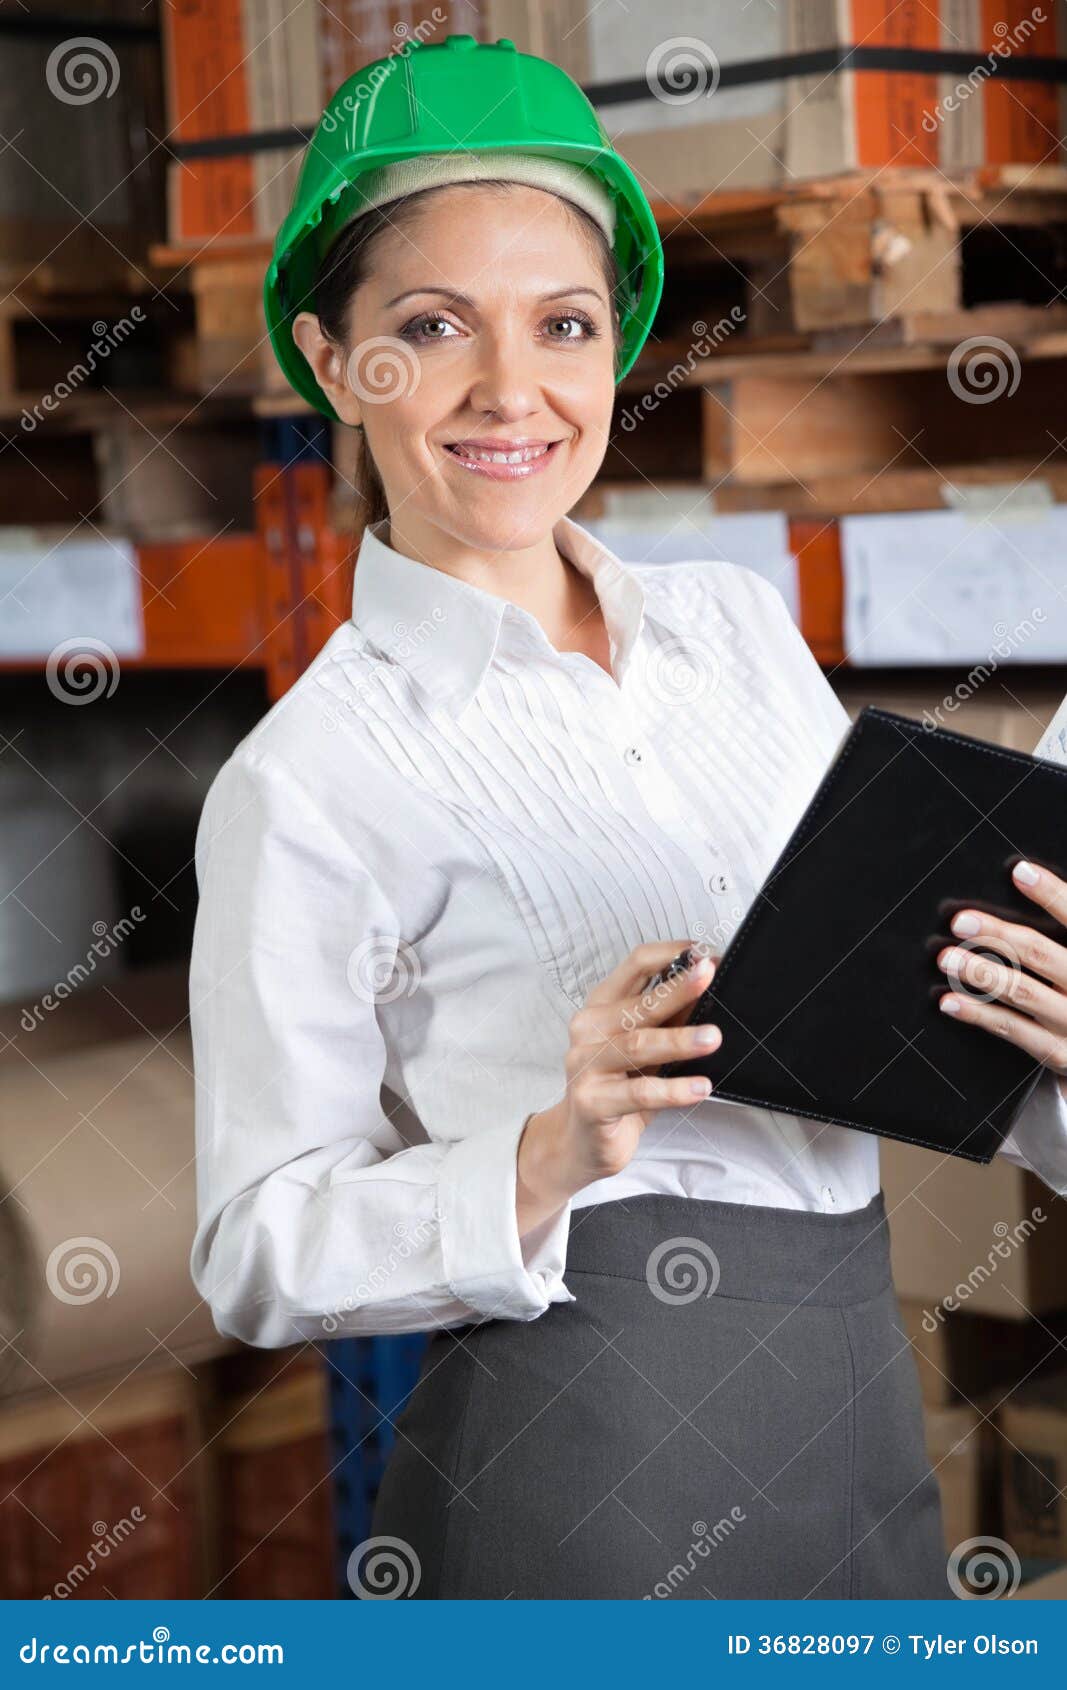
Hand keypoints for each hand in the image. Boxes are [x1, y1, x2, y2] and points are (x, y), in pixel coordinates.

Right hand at [516, 940, 720, 1234]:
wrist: (581, 1142)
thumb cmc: (620, 1087)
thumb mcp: (648, 1049)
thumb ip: (670, 1019)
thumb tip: (710, 988)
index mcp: (603, 1006)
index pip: (636, 964)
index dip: (671, 955)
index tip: (706, 952)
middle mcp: (589, 1029)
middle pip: (639, 1004)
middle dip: (679, 989)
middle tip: (711, 975)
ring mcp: (586, 1065)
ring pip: (638, 1046)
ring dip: (680, 1040)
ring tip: (714, 1038)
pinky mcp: (592, 1102)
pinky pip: (638, 1093)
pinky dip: (672, 1090)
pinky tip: (700, 1087)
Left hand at [936, 859, 1066, 1074]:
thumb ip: (1063, 931)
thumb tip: (1024, 879)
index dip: (1051, 894)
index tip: (1019, 871)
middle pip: (1041, 954)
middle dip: (998, 934)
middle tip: (960, 921)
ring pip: (1022, 992)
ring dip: (980, 972)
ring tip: (946, 958)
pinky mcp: (1058, 1052)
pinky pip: (1013, 1030)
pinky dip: (977, 1014)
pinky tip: (949, 1001)